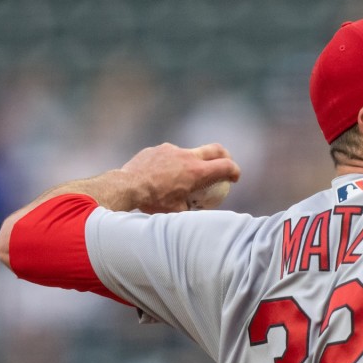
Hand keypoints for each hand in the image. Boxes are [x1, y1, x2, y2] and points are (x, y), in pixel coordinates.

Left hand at [118, 143, 240, 213]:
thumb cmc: (153, 202)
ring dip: (192, 163)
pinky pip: (171, 154)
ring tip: (181, 178)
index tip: (234, 178)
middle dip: (224, 156)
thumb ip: (191, 209)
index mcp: (197, 172)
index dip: (235, 171)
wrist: (127, 187)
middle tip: (224, 165)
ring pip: (190, 153)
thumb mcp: (177, 212)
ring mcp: (173, 150)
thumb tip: (198, 213)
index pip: (226, 166)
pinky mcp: (159, 149)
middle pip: (216, 149)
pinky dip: (172, 164)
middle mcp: (188, 157)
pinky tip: (162, 176)